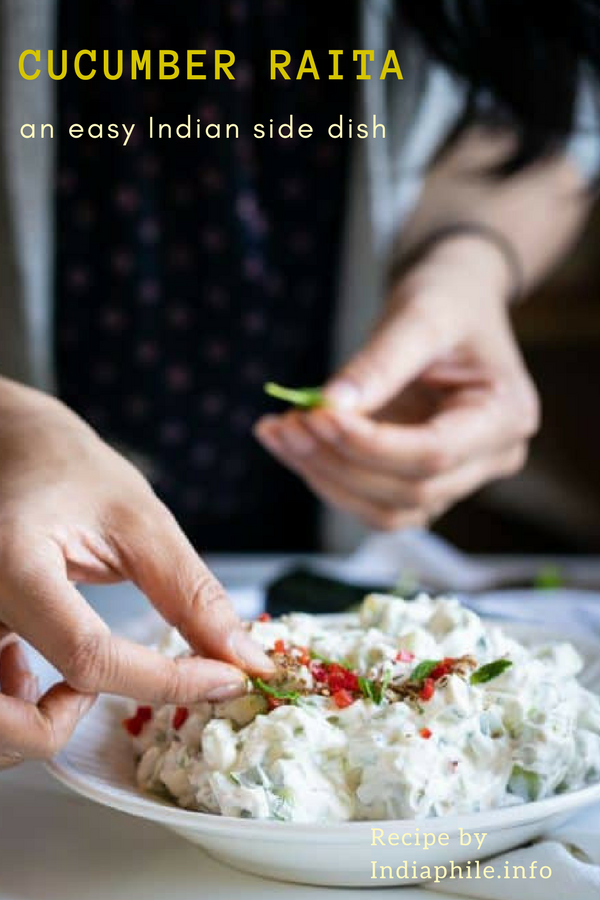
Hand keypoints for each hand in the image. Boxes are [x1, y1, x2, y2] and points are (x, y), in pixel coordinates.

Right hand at [0, 380, 272, 768]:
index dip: (167, 682)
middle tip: (107, 695)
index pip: (88, 656)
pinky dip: (15, 711)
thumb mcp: (138, 520)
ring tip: (73, 683)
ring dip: (33, 726)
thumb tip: (243, 658)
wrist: (10, 448)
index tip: (223, 680)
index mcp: (11, 562)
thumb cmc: (69, 469)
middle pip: (5, 722)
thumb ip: (190, 594)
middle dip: (59, 729)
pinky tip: (40, 672)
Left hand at [255, 235, 538, 530]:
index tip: (317, 414)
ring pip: (386, 511)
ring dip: (326, 477)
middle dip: (339, 462)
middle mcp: (489, 458)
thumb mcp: (419, 315)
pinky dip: (327, 476)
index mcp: (506, 416)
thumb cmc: (448, 299)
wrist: (453, 301)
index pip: (433, 454)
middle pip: (409, 491)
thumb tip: (329, 406)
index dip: (369, 444)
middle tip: (287, 423)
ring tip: (280, 432)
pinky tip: (291, 443)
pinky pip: (372, 499)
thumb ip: (378, 364)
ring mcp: (456, 476)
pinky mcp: (420, 480)